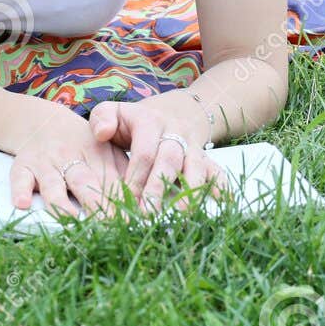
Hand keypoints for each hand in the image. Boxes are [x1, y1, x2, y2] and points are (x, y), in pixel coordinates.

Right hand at [9, 111, 128, 217]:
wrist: (43, 120)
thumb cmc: (83, 145)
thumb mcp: (107, 152)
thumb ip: (124, 174)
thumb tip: (145, 204)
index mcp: (97, 156)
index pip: (111, 181)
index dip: (121, 202)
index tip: (130, 223)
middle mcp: (72, 158)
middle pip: (85, 183)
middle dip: (97, 205)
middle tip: (108, 226)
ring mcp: (46, 163)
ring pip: (53, 185)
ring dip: (62, 204)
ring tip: (71, 221)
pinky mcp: (23, 166)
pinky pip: (19, 178)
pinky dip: (20, 190)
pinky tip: (23, 204)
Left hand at [89, 95, 224, 212]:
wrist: (173, 111)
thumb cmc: (134, 120)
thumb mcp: (114, 111)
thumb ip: (102, 118)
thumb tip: (102, 133)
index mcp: (150, 120)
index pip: (143, 152)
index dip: (135, 177)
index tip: (124, 200)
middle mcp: (174, 131)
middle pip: (169, 160)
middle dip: (159, 188)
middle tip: (148, 214)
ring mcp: (191, 144)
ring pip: (194, 165)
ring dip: (189, 190)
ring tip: (181, 214)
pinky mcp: (204, 156)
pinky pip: (216, 168)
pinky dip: (220, 185)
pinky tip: (223, 201)